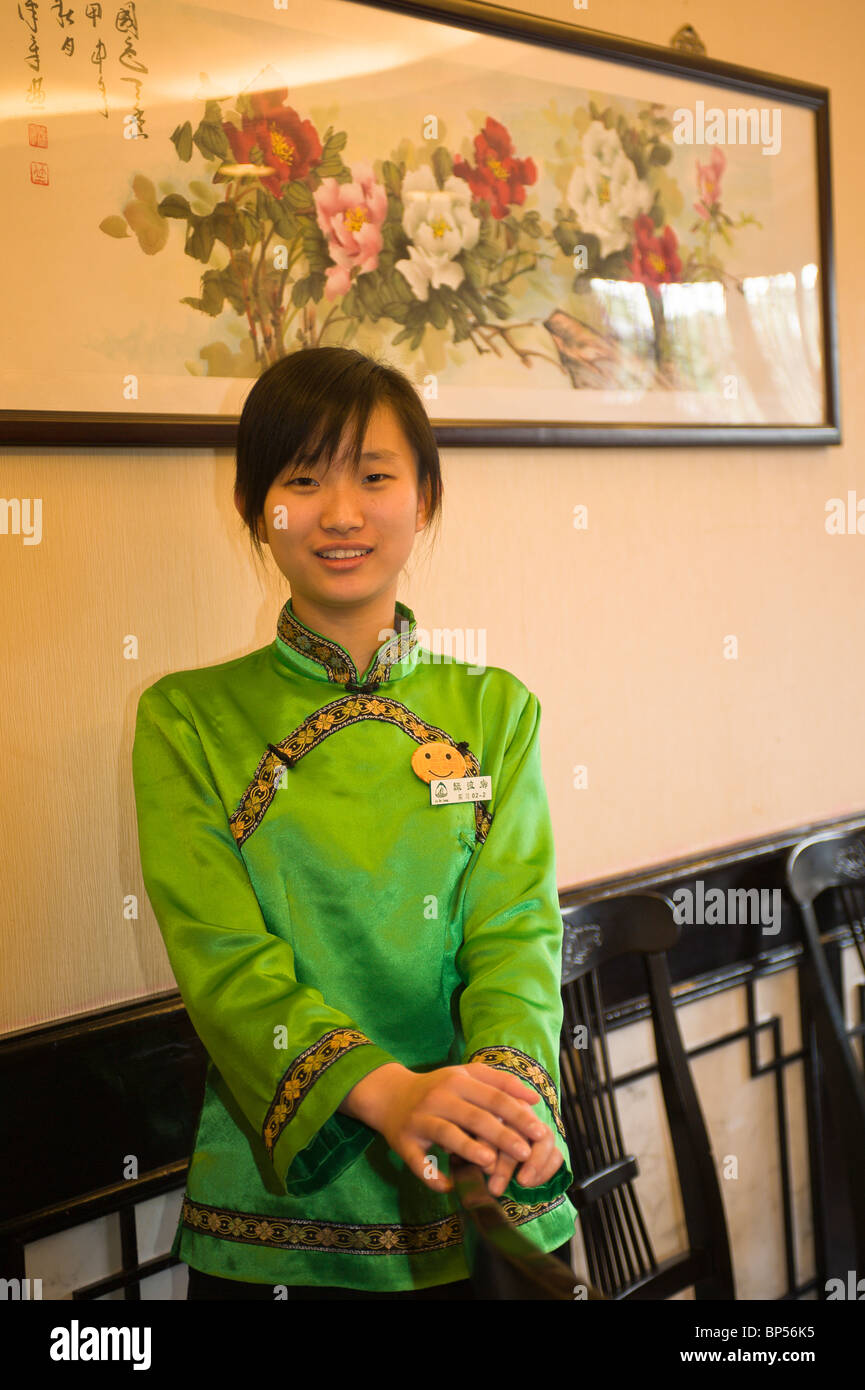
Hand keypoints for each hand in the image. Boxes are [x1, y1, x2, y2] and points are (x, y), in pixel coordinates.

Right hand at [345, 1061, 553, 1194]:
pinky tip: (449, 1187)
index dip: (518, 1115)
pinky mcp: (403, 1141)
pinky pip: (418, 1161)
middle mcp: (439, 1097)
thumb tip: (534, 1099)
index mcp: (458, 1080)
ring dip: (469, 1149)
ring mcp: (420, 1119)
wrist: (390, 1095)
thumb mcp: (466, 1075)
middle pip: (475, 1116)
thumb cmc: (438, 1087)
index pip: (494, 1097)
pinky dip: (432, 1175)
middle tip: (525, 1153)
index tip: (539, 1132)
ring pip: (447, 1134)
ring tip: (490, 1163)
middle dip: (502, 1135)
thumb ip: (500, 1083)